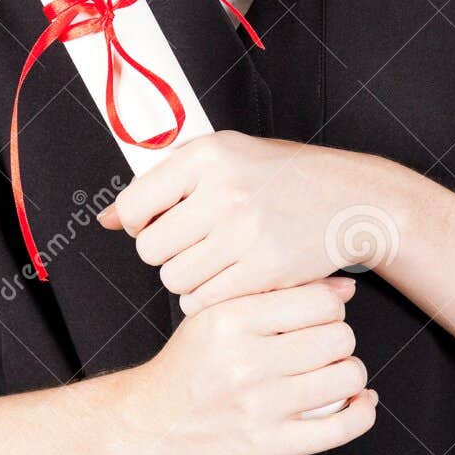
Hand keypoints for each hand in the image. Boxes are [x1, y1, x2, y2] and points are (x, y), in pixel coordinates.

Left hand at [98, 130, 395, 312]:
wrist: (350, 197)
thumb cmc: (281, 177)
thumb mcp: (225, 157)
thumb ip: (165, 183)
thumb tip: (104, 219)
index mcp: (209, 154)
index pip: (135, 203)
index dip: (136, 223)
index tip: (153, 224)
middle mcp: (224, 190)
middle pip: (151, 249)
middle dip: (164, 254)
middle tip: (191, 244)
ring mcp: (245, 232)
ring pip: (174, 279)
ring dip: (186, 278)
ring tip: (214, 260)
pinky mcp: (266, 269)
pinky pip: (204, 300)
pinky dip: (208, 298)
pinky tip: (229, 278)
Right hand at [108, 278, 375, 454]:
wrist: (149, 422)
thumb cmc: (189, 365)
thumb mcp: (218, 314)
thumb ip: (276, 296)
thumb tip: (346, 288)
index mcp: (232, 319)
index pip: (319, 301)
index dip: (331, 307)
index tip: (322, 317)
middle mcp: (246, 360)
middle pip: (338, 337)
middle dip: (340, 340)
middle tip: (326, 348)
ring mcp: (259, 405)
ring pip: (346, 377)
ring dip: (351, 375)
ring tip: (336, 374)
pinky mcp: (269, 444)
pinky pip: (341, 427)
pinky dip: (362, 412)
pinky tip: (359, 403)